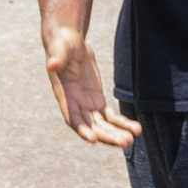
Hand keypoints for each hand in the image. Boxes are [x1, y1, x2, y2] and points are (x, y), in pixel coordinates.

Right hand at [45, 28, 141, 147]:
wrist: (70, 43)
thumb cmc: (62, 45)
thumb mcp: (59, 49)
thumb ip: (57, 58)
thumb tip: (52, 64)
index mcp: (64, 96)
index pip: (72, 117)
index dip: (82, 129)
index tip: (93, 140)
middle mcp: (75, 105)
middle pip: (92, 126)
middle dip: (108, 136)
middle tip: (125, 143)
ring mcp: (87, 105)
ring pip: (103, 126)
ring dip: (117, 134)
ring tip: (132, 141)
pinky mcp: (97, 100)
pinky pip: (110, 116)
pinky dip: (121, 123)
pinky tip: (135, 129)